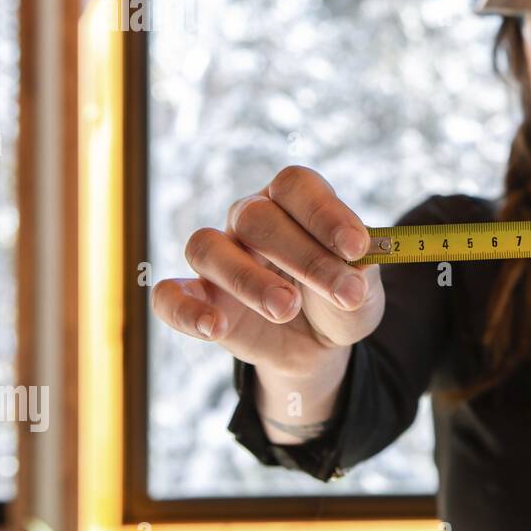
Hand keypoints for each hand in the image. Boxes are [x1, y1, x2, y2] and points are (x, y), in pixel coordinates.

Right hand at [151, 165, 383, 377]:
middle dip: (304, 257)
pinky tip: (215, 327)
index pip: (296, 186)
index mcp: (293, 202)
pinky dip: (186, 309)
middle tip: (342, 292)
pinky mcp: (197, 297)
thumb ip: (361, 277)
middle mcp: (249, 219)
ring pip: (207, 247)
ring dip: (248, 280)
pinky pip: (168, 295)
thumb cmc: (339, 300)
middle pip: (256, 218)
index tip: (357, 247)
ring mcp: (219, 257)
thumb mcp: (362, 292)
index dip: (325, 212)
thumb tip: (358, 269)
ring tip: (287, 308)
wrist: (318, 344)